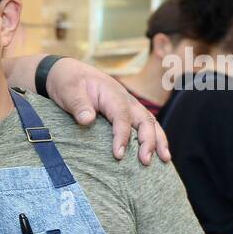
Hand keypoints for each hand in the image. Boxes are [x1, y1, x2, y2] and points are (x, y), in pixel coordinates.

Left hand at [47, 58, 170, 164]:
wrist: (67, 72)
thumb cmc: (68, 82)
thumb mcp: (68, 91)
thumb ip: (78, 105)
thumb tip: (87, 120)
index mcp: (112, 94)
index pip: (122, 117)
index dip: (122, 136)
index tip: (119, 155)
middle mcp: (125, 99)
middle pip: (144, 120)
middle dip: (148, 141)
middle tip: (145, 162)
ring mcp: (128, 105)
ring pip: (150, 122)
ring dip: (158, 140)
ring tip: (165, 159)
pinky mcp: (126, 112)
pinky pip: (144, 124)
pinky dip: (154, 137)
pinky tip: (158, 152)